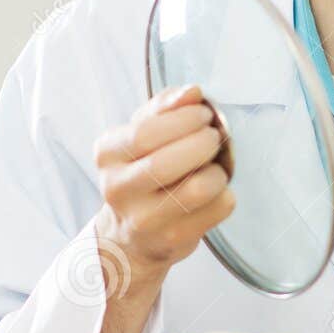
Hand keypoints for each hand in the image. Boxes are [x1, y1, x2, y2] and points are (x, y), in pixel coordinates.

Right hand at [91, 84, 234, 290]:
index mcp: (108, 154)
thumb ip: (165, 108)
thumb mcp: (144, 133)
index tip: (203, 113)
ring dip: (217, 171)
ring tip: (216, 166)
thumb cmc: (144, 171)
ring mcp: (144, 220)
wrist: (132, 234)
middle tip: (214, 136)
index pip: (144, 133)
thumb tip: (192, 92)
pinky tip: (216, 191)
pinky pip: (216, 210)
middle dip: (202, 143)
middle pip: (166, 163)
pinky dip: (225, 195)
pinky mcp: (172, 240)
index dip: (183, 119)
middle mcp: (118, 190)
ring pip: (196, 189)